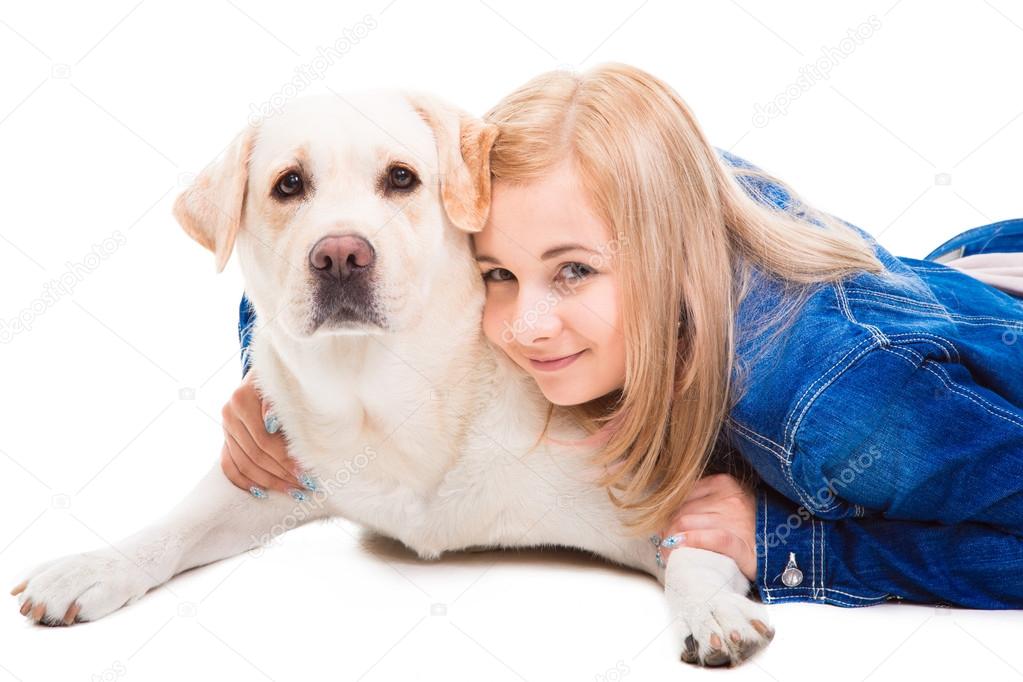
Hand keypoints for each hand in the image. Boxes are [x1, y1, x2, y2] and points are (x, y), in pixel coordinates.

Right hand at [220, 370, 307, 496]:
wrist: (268, 373)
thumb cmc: (285, 378)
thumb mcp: (286, 384)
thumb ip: (280, 402)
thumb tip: (272, 423)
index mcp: (242, 398)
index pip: (264, 439)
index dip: (285, 459)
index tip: (306, 472)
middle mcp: (229, 414)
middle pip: (254, 455)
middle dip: (282, 473)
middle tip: (305, 485)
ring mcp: (225, 428)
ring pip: (243, 464)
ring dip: (269, 481)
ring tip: (293, 491)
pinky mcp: (226, 438)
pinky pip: (229, 465)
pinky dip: (244, 482)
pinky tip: (262, 493)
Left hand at [657, 473, 756, 581]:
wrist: (786, 551)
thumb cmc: (752, 530)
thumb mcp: (730, 504)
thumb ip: (705, 503)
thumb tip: (671, 516)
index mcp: (724, 484)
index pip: (682, 496)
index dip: (667, 514)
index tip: (664, 528)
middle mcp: (729, 498)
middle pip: (680, 511)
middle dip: (666, 530)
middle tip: (663, 546)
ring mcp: (736, 519)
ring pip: (686, 523)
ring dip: (671, 542)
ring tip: (668, 554)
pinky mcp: (741, 542)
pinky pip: (710, 538)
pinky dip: (690, 544)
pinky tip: (681, 551)